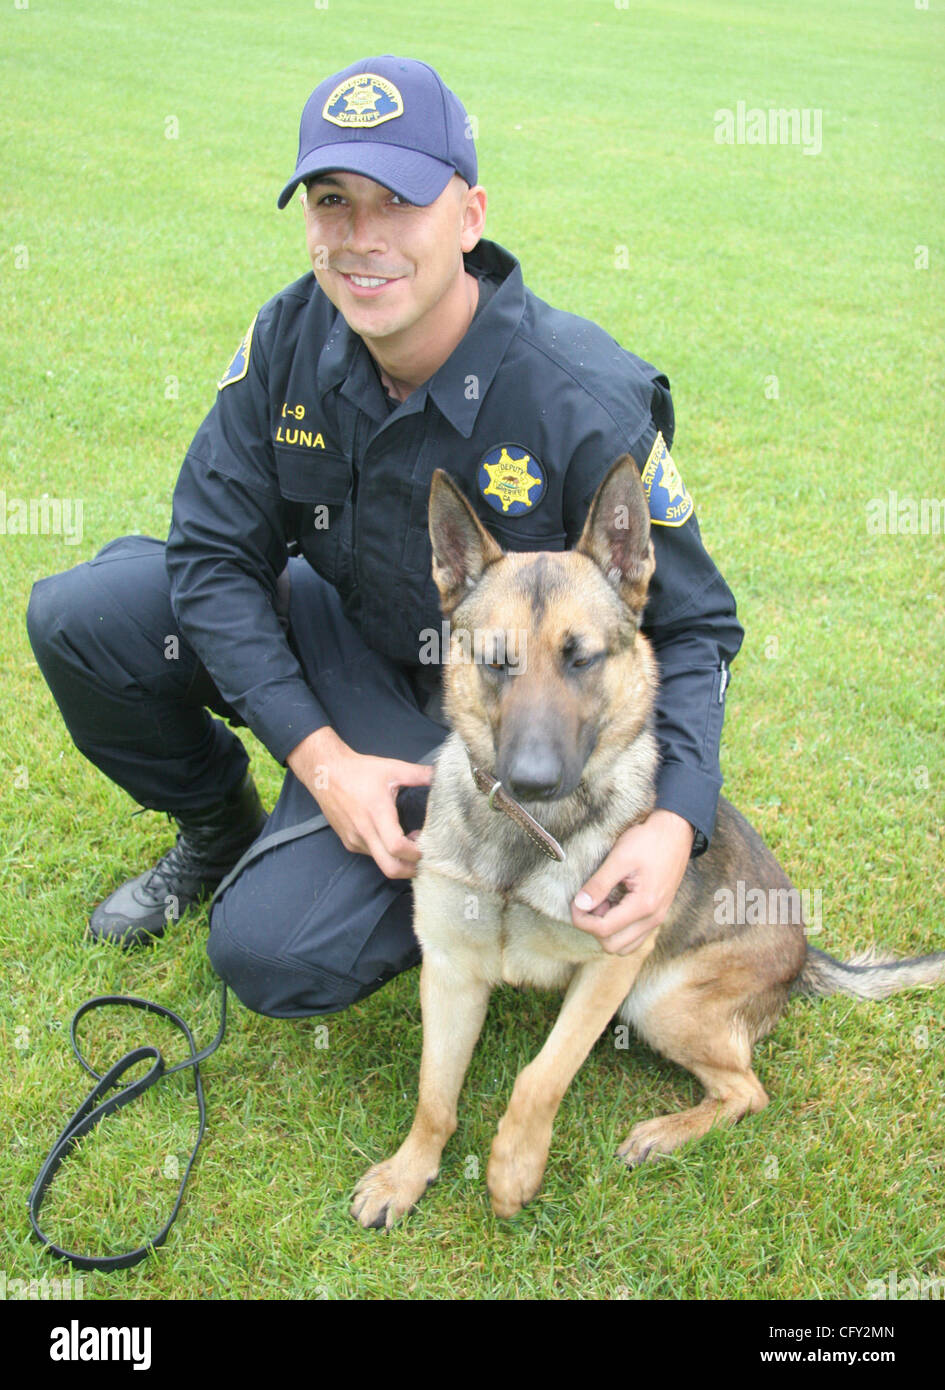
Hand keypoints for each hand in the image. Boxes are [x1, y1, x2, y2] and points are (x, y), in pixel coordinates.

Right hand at [287, 727, 432, 879]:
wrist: (325, 773)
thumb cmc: (359, 770)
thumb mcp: (393, 768)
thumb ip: (419, 774)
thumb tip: (441, 774)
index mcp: (377, 813)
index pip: (397, 848)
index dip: (415, 853)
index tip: (427, 845)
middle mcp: (364, 831)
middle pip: (390, 868)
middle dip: (410, 870)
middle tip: (423, 857)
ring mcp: (354, 839)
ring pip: (380, 863)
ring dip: (398, 860)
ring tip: (410, 842)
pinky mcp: (348, 842)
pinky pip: (371, 855)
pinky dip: (385, 853)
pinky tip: (392, 837)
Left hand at [570, 809, 694, 953]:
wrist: (676, 832)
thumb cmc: (649, 841)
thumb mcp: (619, 858)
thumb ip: (599, 884)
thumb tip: (580, 905)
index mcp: (644, 905)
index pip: (603, 930)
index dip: (582, 920)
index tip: (575, 902)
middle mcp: (653, 919)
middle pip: (613, 946)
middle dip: (594, 928)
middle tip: (590, 902)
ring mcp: (657, 918)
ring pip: (625, 946)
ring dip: (607, 931)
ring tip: (603, 903)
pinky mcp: (657, 914)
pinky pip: (634, 936)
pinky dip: (619, 928)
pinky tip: (614, 904)